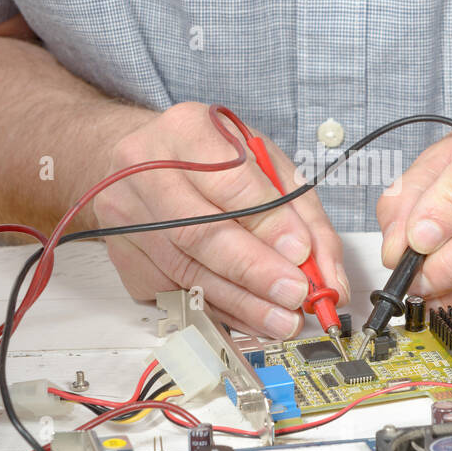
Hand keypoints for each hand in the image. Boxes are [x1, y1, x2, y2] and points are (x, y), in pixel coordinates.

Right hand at [93, 103, 346, 338]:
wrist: (139, 162)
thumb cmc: (211, 159)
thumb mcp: (266, 165)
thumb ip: (302, 215)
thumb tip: (328, 275)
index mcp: (186, 131)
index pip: (229, 181)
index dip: (267, 222)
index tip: (300, 253)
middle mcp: (145, 170)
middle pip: (200, 233)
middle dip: (255, 271)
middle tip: (295, 295)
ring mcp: (127, 216)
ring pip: (188, 272)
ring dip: (243, 303)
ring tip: (282, 319)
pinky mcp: (123, 257)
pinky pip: (176, 293)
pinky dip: (220, 310)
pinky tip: (250, 317)